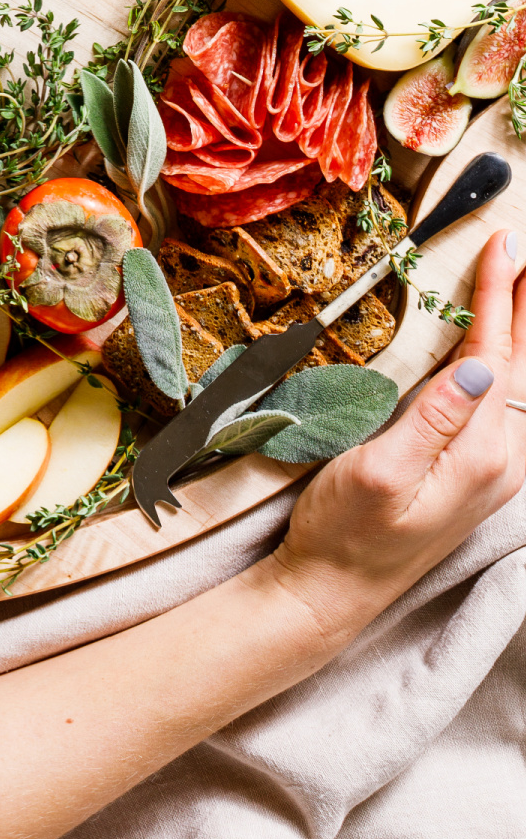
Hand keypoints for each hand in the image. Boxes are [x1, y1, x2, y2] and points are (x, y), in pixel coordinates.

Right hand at [273, 227, 524, 630]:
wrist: (333, 593)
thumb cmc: (345, 533)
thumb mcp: (379, 472)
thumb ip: (434, 419)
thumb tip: (481, 368)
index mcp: (480, 457)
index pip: (497, 356)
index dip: (498, 296)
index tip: (501, 244)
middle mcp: (501, 463)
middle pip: (525, 366)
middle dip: (525, 304)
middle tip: (521, 251)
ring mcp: (492, 472)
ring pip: (519, 383)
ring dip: (519, 329)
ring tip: (519, 284)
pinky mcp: (475, 476)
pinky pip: (504, 403)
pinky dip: (506, 360)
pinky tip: (497, 345)